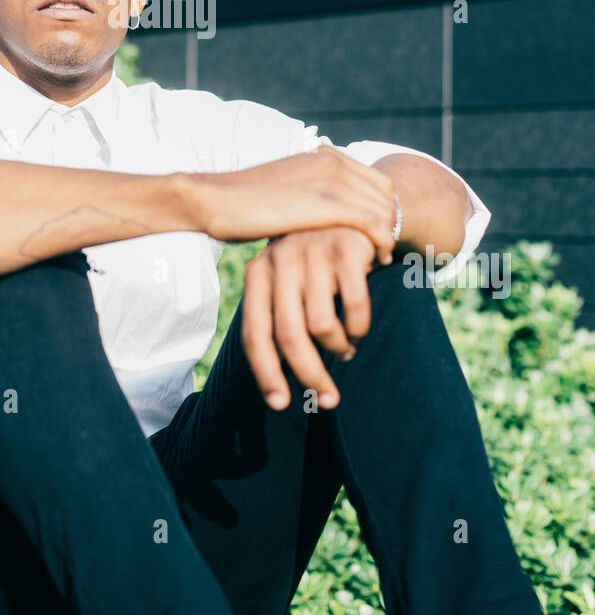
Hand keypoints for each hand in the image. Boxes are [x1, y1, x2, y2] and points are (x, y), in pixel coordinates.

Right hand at [196, 146, 396, 263]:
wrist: (213, 199)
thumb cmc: (240, 201)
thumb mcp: (282, 188)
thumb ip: (304, 191)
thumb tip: (312, 208)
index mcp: (322, 156)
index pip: (375, 180)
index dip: (382, 207)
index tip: (377, 233)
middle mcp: (332, 162)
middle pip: (384, 195)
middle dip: (390, 222)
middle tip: (385, 250)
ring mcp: (330, 182)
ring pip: (383, 210)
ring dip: (388, 236)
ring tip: (381, 260)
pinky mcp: (326, 205)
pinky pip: (372, 224)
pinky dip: (381, 243)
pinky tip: (374, 262)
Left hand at [241, 225, 380, 412]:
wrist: (347, 210)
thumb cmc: (311, 262)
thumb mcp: (284, 281)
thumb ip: (276, 318)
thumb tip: (275, 384)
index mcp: (257, 273)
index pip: (254, 333)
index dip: (266, 373)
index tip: (281, 404)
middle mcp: (280, 260)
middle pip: (289, 335)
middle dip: (310, 374)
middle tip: (329, 399)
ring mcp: (313, 251)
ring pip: (322, 325)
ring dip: (338, 347)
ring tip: (345, 349)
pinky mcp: (347, 247)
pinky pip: (354, 305)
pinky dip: (360, 327)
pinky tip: (360, 329)